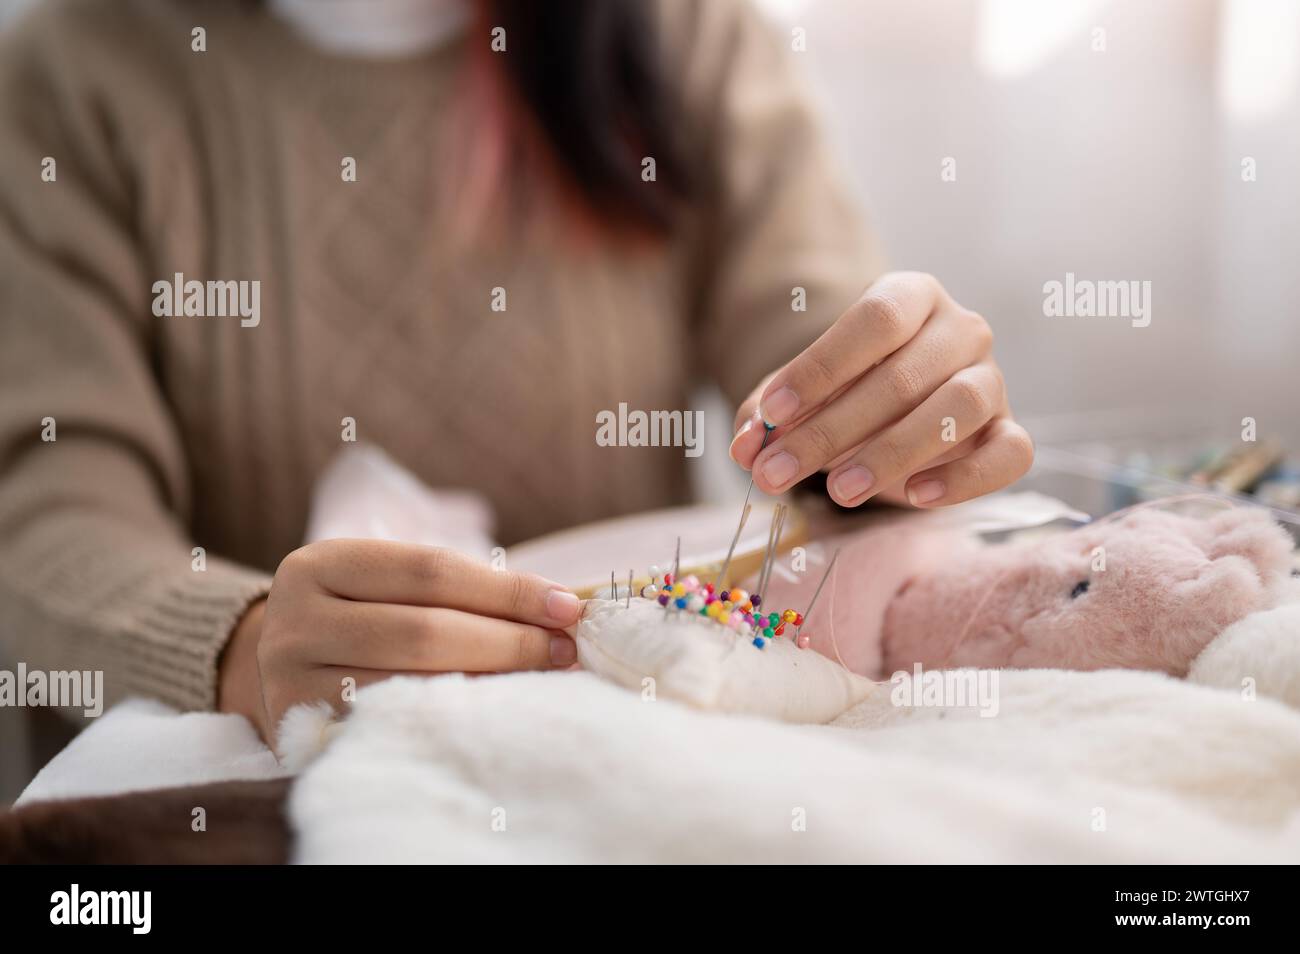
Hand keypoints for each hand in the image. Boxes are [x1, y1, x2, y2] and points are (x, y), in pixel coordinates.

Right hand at [217, 539, 580, 743]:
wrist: (282, 671)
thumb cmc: (365, 619)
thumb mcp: (393, 587)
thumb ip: (465, 590)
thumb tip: (562, 610)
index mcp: (322, 564)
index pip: (431, 570)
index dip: (506, 590)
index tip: (568, 607)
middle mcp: (295, 620)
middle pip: (423, 631)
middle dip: (508, 642)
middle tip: (564, 652)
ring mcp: (290, 683)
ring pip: (410, 685)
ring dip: (489, 687)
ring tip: (543, 683)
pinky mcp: (303, 737)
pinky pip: (393, 729)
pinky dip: (451, 722)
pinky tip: (493, 717)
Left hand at [729, 272, 1032, 507]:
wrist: (900, 417)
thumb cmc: (846, 395)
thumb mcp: (799, 398)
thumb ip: (768, 416)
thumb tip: (746, 446)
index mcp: (911, 296)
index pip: (874, 321)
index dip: (820, 368)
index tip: (772, 416)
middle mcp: (961, 328)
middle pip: (903, 375)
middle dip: (831, 431)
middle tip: (777, 473)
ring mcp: (993, 378)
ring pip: (958, 409)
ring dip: (891, 454)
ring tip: (838, 491)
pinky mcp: (1009, 431)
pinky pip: (1009, 453)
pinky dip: (964, 478)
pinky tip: (915, 496)